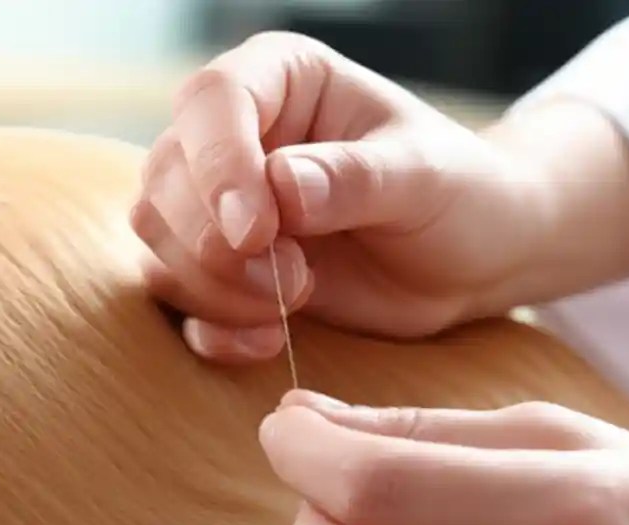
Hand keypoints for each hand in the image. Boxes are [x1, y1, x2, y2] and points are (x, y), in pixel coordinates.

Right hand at [132, 32, 628, 360]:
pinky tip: (267, 340)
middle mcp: (231, 134)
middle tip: (296, 281)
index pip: (212, 100)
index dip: (219, 165)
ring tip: (293, 303)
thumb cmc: (458, 196)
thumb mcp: (426, 178)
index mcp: (280, 80)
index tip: (259, 232)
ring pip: (157, 237)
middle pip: (166, 175)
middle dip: (216, 242)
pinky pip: (173, 297)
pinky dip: (211, 327)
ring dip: (213, 286)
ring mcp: (213, 203)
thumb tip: (281, 186)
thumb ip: (356, 177)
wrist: (471, 261)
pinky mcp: (214, 267)